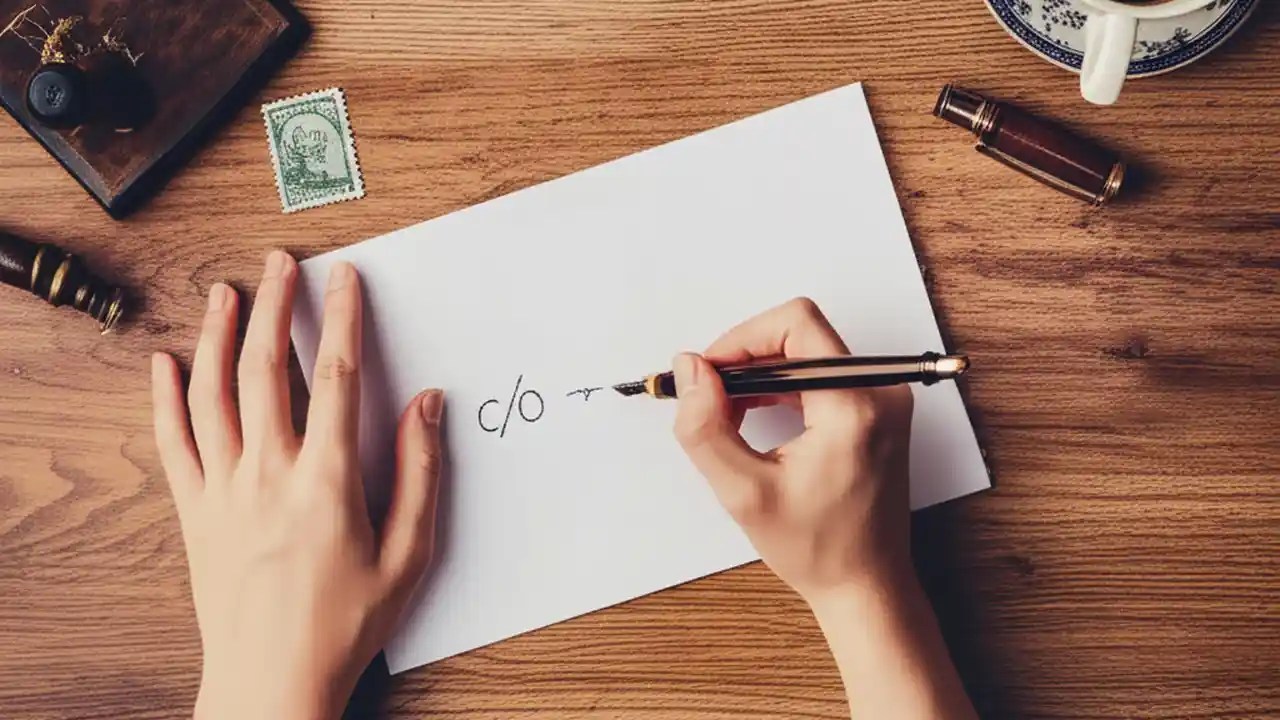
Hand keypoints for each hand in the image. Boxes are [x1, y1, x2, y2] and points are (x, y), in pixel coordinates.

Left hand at [150, 251, 443, 719]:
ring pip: (214, 392)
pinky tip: (166, 363)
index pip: (335, 376)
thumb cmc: (345, 624)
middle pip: (266, 367)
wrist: (272, 680)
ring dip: (219, 335)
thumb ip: (421, 473)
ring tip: (226, 293)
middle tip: (281, 264)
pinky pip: (173, 442)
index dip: (342, 317)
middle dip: (276, 305)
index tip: (346, 279)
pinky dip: (165, 397)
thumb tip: (427, 406)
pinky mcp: (194, 512)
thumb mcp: (407, 555)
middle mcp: (268, 473)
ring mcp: (223, 490)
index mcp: (325, 480)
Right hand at [673, 298, 976, 719]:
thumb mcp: (744, 493)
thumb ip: (706, 427)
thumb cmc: (817, 549)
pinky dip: (783, 385)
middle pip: (801, 334)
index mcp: (854, 408)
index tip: (711, 373)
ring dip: (762, 372)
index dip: (742, 338)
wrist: (866, 584)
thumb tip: (690, 369)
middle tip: (710, 395)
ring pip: (809, 351)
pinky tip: (754, 415)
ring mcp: (884, 400)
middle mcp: (880, 393)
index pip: (796, 323)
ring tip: (728, 412)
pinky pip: (824, 373)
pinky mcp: (878, 410)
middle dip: (746, 357)